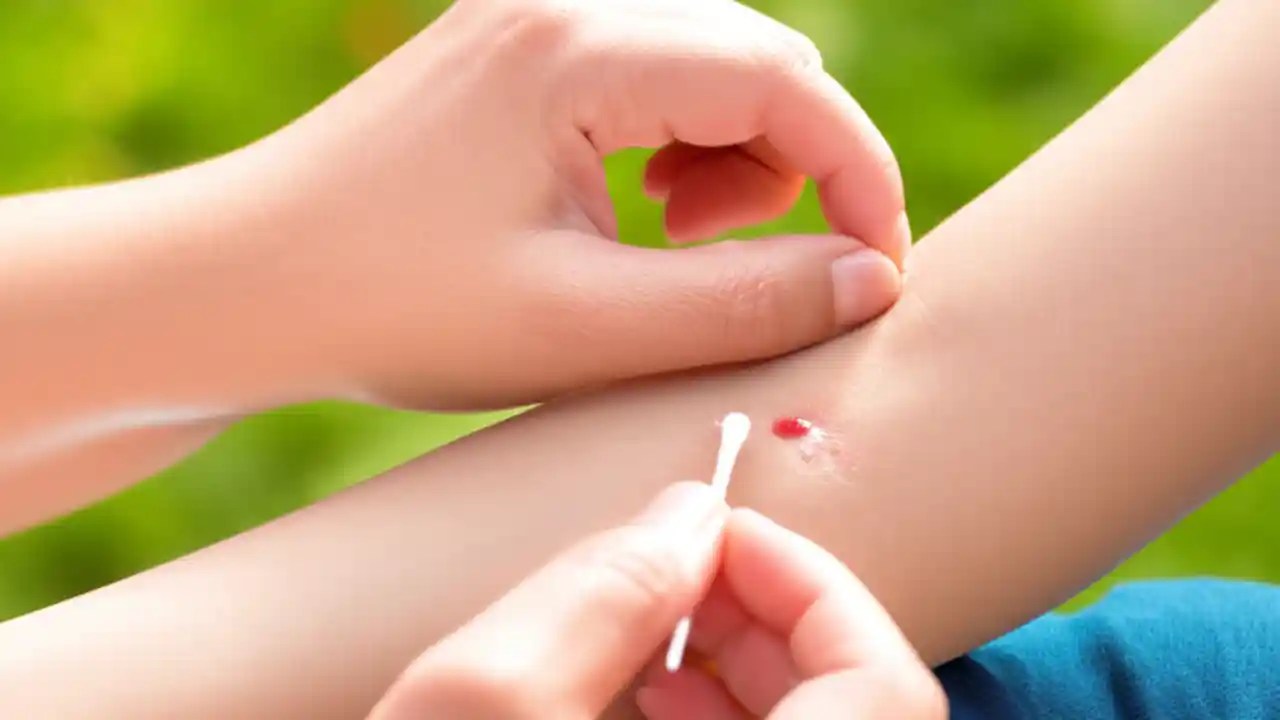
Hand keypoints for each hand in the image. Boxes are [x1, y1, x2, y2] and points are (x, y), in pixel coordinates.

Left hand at [240, 0, 908, 409]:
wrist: (242, 282)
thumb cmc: (393, 307)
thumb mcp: (582, 327)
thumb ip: (741, 304)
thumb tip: (866, 280)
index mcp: (578, 49)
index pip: (787, 83)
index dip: (859, 177)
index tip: (875, 271)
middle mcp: (560, 0)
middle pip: (757, 58)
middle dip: (796, 167)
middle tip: (751, 265)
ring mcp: (531, 14)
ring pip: (710, 59)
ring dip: (737, 153)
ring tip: (678, 239)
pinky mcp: (512, 46)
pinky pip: (647, 68)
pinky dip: (678, 139)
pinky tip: (636, 207)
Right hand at [367, 482, 943, 718]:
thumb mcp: (476, 708)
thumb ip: (602, 594)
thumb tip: (689, 515)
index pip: (883, 689)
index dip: (814, 584)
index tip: (720, 532)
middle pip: (864, 714)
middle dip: (775, 617)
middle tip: (682, 571)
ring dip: (757, 671)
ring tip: (666, 642)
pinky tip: (655, 705)